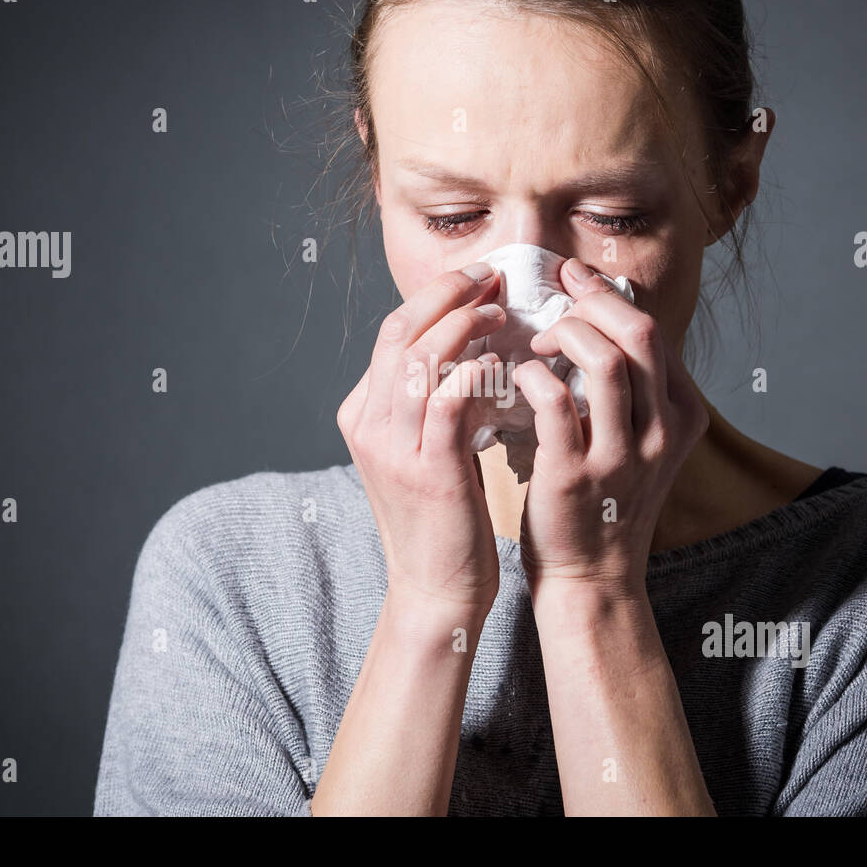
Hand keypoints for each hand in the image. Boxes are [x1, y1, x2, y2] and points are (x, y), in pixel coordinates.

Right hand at [338, 263, 507, 611]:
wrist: (436, 590)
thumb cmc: (444, 519)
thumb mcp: (426, 450)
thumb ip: (437, 403)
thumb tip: (473, 352)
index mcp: (364, 414)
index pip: (394, 335)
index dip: (437, 298)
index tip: (480, 282)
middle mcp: (369, 425)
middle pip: (400, 332)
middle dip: (447, 293)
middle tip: (492, 276)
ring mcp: (393, 447)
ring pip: (420, 358)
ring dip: (465, 324)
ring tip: (501, 312)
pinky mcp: (427, 470)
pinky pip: (447, 400)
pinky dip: (475, 371)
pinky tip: (502, 364)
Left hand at [513, 258, 709, 595]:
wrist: (592, 577)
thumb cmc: (604, 500)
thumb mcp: (640, 442)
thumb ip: (632, 389)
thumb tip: (596, 317)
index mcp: (682, 416)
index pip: (653, 331)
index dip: (608, 294)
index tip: (572, 277)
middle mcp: (661, 432)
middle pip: (639, 333)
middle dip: (591, 300)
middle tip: (554, 293)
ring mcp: (622, 456)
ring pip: (606, 361)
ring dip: (565, 334)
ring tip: (539, 340)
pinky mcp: (576, 476)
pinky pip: (557, 403)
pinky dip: (534, 377)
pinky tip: (521, 377)